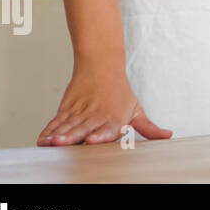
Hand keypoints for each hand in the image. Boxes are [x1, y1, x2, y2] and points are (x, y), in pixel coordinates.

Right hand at [37, 61, 171, 145]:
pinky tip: (42, 140)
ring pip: (67, 126)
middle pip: (83, 128)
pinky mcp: (66, 109)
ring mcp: (80, 113)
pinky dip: (49, 131)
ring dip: (57, 135)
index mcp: (115, 119)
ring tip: (50, 143)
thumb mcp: (136, 110)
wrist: (101, 66)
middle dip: (72, 137)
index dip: (100, 135)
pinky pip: (57, 122)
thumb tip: (168, 136)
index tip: (92, 140)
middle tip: (62, 144)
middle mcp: (96, 117)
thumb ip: (149, 128)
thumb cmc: (120, 93)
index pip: (107, 129)